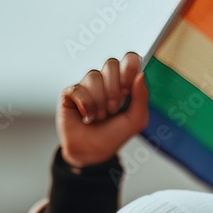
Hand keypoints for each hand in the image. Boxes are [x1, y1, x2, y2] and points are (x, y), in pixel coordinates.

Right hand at [58, 52, 148, 168]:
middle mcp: (105, 81)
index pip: (129, 59)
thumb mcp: (135, 120)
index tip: (128, 89)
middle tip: (113, 108)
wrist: (92, 152)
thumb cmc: (113, 136)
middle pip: (111, 63)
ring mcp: (87, 85)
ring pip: (94, 76)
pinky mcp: (71, 93)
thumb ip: (142, 97)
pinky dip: (85, 106)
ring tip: (100, 117)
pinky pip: (79, 88)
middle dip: (114, 90)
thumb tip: (141, 74)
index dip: (129, 69)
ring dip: (99, 102)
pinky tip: (86, 117)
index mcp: (123, 84)